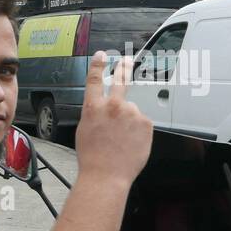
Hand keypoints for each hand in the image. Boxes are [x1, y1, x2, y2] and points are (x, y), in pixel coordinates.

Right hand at [75, 51, 151, 186]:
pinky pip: (142, 123)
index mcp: (93, 107)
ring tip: (122, 141)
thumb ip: (96, 115)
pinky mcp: (146, 123)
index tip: (102, 55)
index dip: (99, 65)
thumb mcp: (85, 130)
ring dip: (129, 122)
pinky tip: (130, 144)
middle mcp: (113, 106)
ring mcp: (132, 113)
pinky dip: (138, 132)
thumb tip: (106, 110)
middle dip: (124, 68)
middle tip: (127, 60)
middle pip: (121, 81)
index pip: (95, 80)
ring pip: (132, 112)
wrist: (106, 175)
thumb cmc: (93, 158)